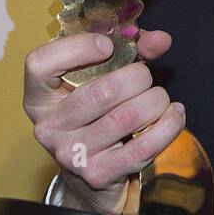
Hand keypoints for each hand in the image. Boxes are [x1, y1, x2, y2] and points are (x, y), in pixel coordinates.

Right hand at [23, 30, 186, 214]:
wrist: (90, 174)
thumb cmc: (96, 113)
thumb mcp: (103, 77)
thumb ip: (130, 50)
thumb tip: (160, 39)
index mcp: (40, 97)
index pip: (40, 64)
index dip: (76, 48)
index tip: (107, 46)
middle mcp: (49, 126)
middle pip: (101, 92)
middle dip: (137, 77)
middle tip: (145, 77)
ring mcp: (72, 154)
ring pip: (126, 117)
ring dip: (155, 101)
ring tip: (159, 98)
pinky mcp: (98, 174)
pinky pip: (143, 147)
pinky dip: (168, 125)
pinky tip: (174, 114)